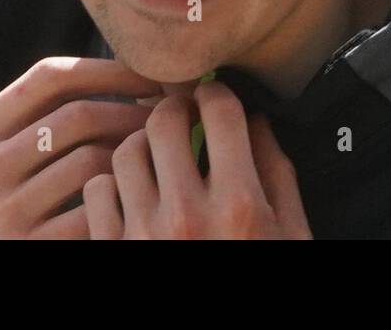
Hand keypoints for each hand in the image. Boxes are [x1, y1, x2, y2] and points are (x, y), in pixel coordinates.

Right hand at [0, 57, 162, 238]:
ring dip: (134, 156)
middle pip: (78, 117)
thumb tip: (101, 82)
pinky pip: (91, 215)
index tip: (146, 77)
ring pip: (92, 164)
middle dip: (132, 112)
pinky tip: (133, 198)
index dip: (107, 70)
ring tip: (155, 155)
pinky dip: (120, 202)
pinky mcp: (26, 250)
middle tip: (166, 117)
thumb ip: (20, 122)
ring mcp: (4, 211)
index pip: (49, 77)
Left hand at [82, 80, 311, 238]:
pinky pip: (98, 192)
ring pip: (124, 151)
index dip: (217, 93)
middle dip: (174, 109)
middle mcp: (187, 217)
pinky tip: (134, 194)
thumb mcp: (293, 239)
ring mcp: (143, 239)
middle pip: (163, 120)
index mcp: (240, 207)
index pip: (221, 111)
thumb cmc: (270, 296)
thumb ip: (277, 175)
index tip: (214, 96)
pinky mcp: (111, 255)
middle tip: (183, 117)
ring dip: (141, 144)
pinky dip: (113, 184)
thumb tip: (256, 120)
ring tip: (157, 155)